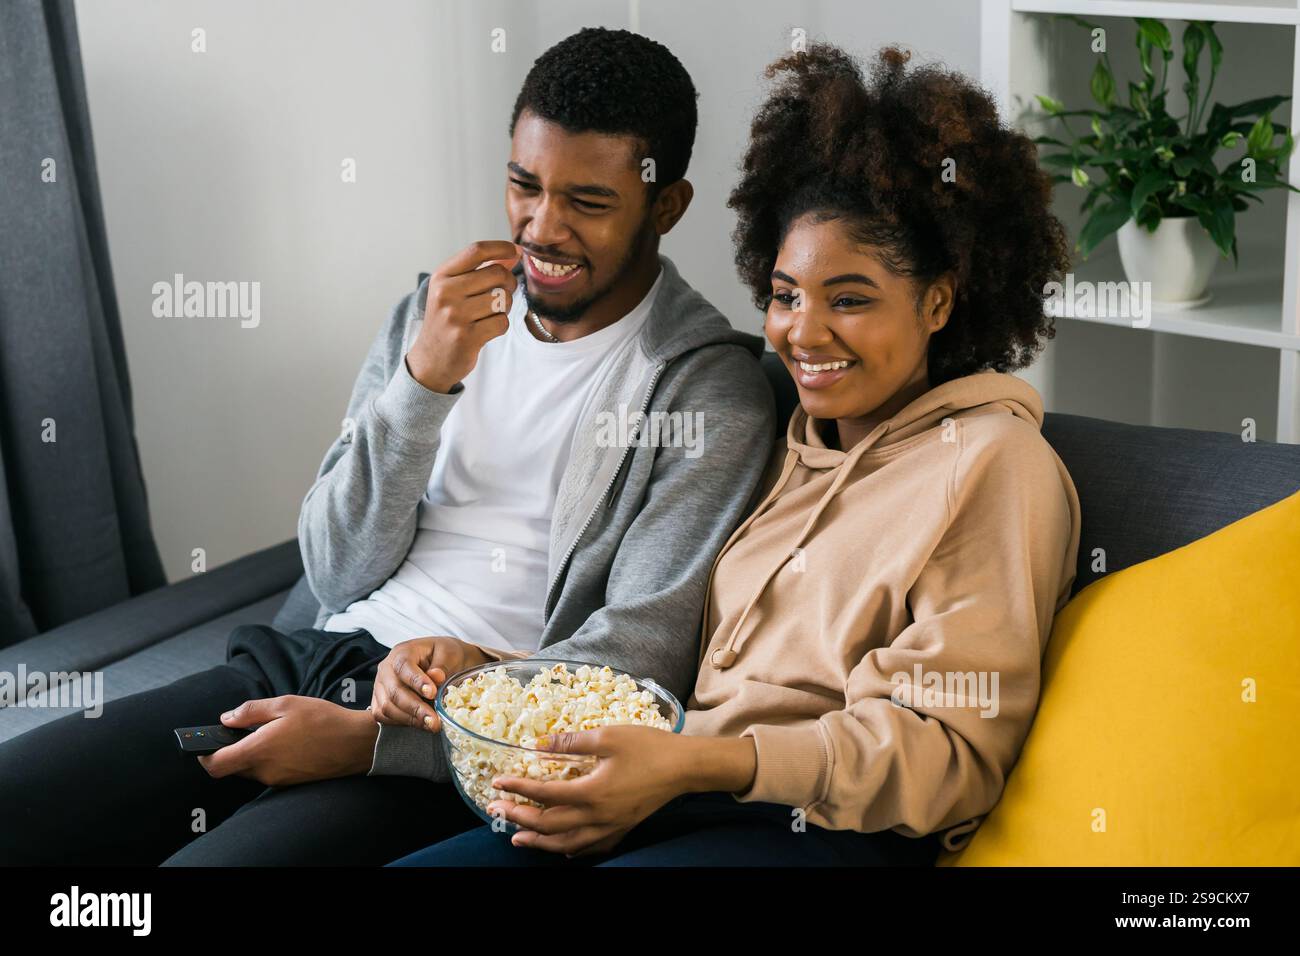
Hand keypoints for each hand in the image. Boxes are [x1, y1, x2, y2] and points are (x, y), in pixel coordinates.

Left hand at [197, 696, 377, 786]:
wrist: (356, 743)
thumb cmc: (323, 720)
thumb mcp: (286, 704)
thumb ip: (250, 711)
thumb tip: (226, 719)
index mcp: (259, 750)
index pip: (215, 765)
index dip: (204, 755)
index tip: (205, 743)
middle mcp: (264, 770)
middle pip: (231, 767)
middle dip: (231, 750)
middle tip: (244, 729)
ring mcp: (277, 779)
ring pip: (250, 769)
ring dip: (252, 753)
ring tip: (273, 732)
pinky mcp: (289, 782)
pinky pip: (268, 772)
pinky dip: (269, 759)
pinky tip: (287, 743)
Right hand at [370, 636, 490, 729]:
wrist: (443, 661)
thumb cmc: (445, 655)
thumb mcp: (450, 653)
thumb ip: (443, 665)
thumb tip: (436, 677)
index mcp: (403, 652)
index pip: (403, 666)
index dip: (416, 681)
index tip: (432, 693)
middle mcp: (387, 668)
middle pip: (394, 691)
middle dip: (415, 708)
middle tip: (434, 720)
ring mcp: (381, 685)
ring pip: (387, 707)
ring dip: (410, 719)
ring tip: (431, 724)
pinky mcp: (380, 700)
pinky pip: (383, 716)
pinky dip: (401, 722)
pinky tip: (420, 724)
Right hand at [406, 240, 520, 392]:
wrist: (430, 360)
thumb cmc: (447, 320)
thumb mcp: (456, 290)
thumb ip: (482, 270)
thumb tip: (513, 253)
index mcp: (441, 276)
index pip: (476, 251)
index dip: (502, 247)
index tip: (516, 251)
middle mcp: (445, 292)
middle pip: (497, 274)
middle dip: (509, 283)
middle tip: (504, 293)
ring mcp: (455, 315)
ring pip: (503, 299)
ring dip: (505, 307)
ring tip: (491, 314)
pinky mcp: (466, 337)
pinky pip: (502, 322)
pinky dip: (500, 326)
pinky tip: (486, 330)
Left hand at [486, 725, 691, 856]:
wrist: (685, 768)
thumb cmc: (648, 747)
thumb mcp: (608, 736)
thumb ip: (571, 742)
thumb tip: (538, 744)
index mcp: (591, 792)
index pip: (544, 794)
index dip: (517, 788)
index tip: (497, 782)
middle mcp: (597, 816)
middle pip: (549, 825)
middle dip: (518, 818)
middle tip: (496, 811)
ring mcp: (610, 827)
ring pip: (566, 843)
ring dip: (538, 842)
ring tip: (517, 838)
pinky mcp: (622, 829)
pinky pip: (591, 848)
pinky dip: (571, 849)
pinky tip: (562, 848)